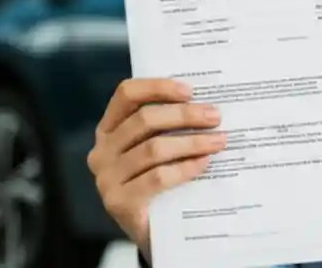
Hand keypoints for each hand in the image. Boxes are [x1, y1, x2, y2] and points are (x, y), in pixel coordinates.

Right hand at [86, 78, 225, 262]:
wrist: (158, 233)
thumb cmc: (163, 181)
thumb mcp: (162, 149)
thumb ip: (171, 127)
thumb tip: (209, 103)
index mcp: (109, 129)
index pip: (126, 94)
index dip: (158, 87)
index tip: (190, 91)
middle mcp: (102, 151)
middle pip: (144, 120)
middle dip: (185, 115)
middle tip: (215, 117)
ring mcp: (106, 178)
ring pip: (154, 148)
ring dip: (192, 142)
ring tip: (219, 141)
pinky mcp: (118, 202)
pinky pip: (157, 177)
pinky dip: (185, 168)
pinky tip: (204, 163)